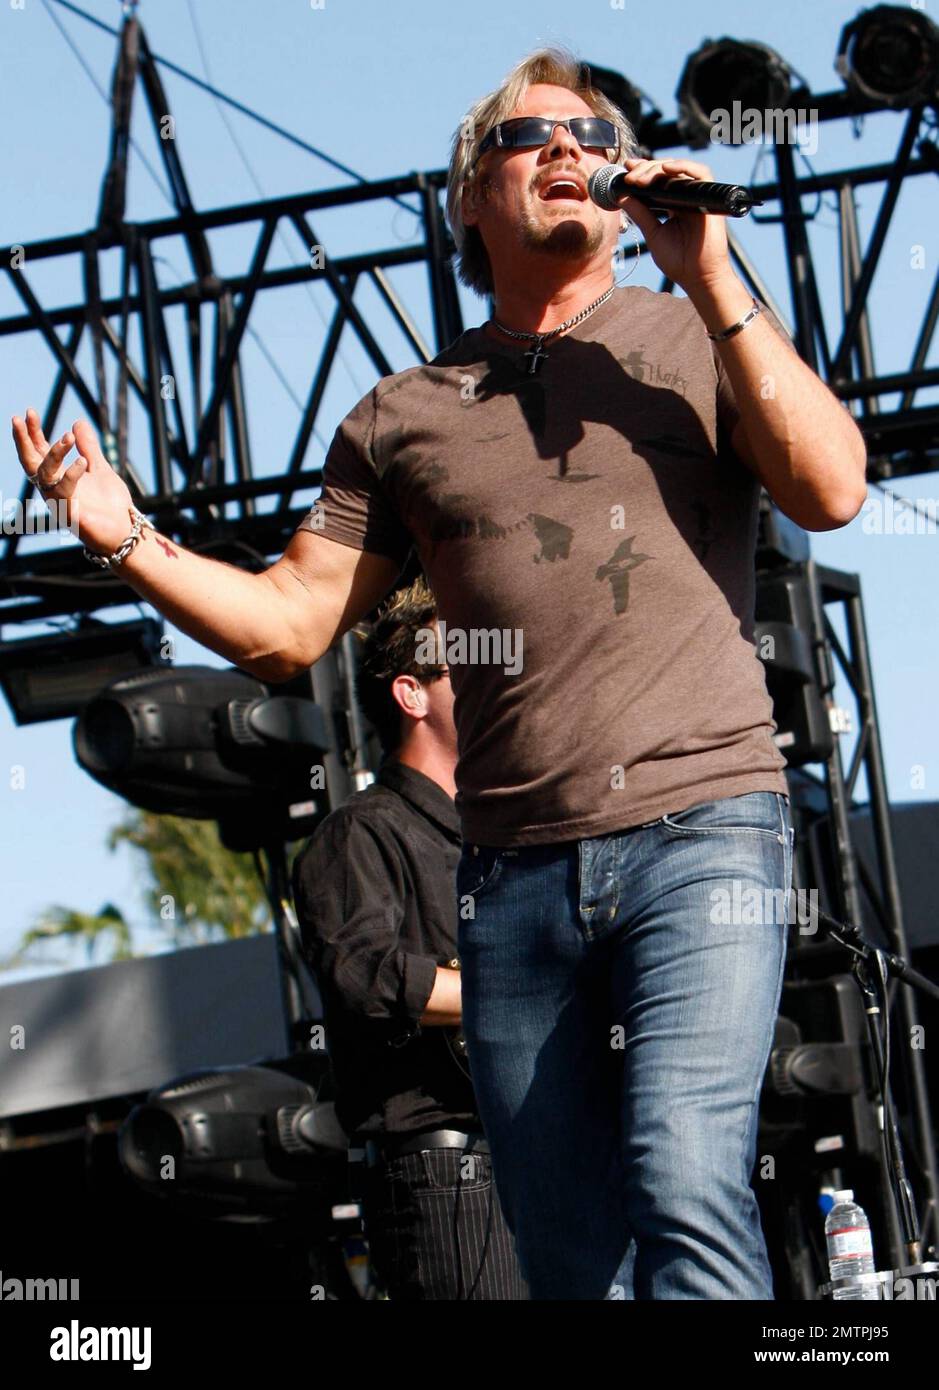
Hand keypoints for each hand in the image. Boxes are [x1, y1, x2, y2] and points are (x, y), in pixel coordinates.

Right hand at [11, 409, 134, 552]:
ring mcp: (59, 502)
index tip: (30, 412)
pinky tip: (82, 461)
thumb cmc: (110, 504)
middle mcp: (53, 489)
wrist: (125, 530)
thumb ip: (88, 448)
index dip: (32, 433)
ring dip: (54, 453)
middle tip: (21, 416)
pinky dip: (71, 474)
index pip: (38, 453)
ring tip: (68, 436)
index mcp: (58, 478)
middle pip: (30, 462)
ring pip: (44, 474)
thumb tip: (77, 422)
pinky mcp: (69, 515)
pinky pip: (63, 491)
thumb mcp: (99, 468)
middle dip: (24, 439)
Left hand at [617, 156, 732, 292]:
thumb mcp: (652, 234)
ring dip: (658, 168)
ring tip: (640, 178)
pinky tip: (665, 169)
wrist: (699, 278)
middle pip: (666, 172)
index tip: (626, 170)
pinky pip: (701, 173)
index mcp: (672, 205)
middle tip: (629, 177)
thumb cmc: (679, 261)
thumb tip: (621, 196)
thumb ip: (639, 214)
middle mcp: (685, 198)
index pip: (658, 181)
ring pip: (679, 169)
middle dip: (645, 170)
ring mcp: (697, 197)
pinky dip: (683, 166)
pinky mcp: (709, 198)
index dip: (643, 171)